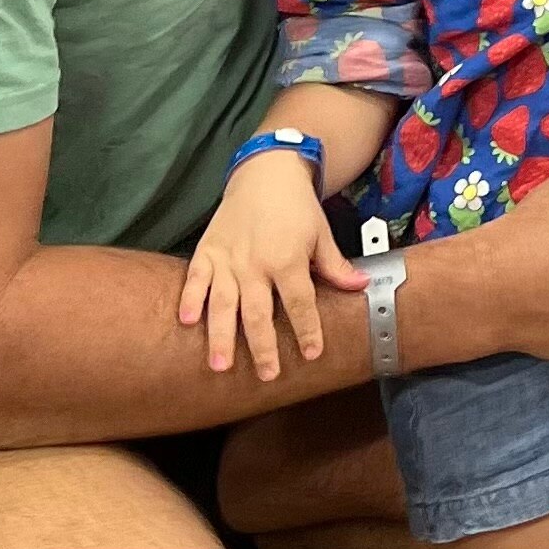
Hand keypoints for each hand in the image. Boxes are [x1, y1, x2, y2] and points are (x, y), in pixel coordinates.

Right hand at [178, 155, 363, 380]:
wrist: (266, 173)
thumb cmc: (296, 207)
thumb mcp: (321, 234)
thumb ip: (335, 266)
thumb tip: (362, 287)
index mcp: (287, 260)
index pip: (300, 303)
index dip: (307, 329)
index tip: (312, 354)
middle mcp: (256, 264)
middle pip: (259, 313)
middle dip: (263, 346)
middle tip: (266, 375)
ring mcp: (228, 260)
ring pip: (223, 304)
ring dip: (222, 336)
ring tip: (221, 366)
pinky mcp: (206, 252)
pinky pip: (195, 279)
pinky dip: (190, 298)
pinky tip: (186, 322)